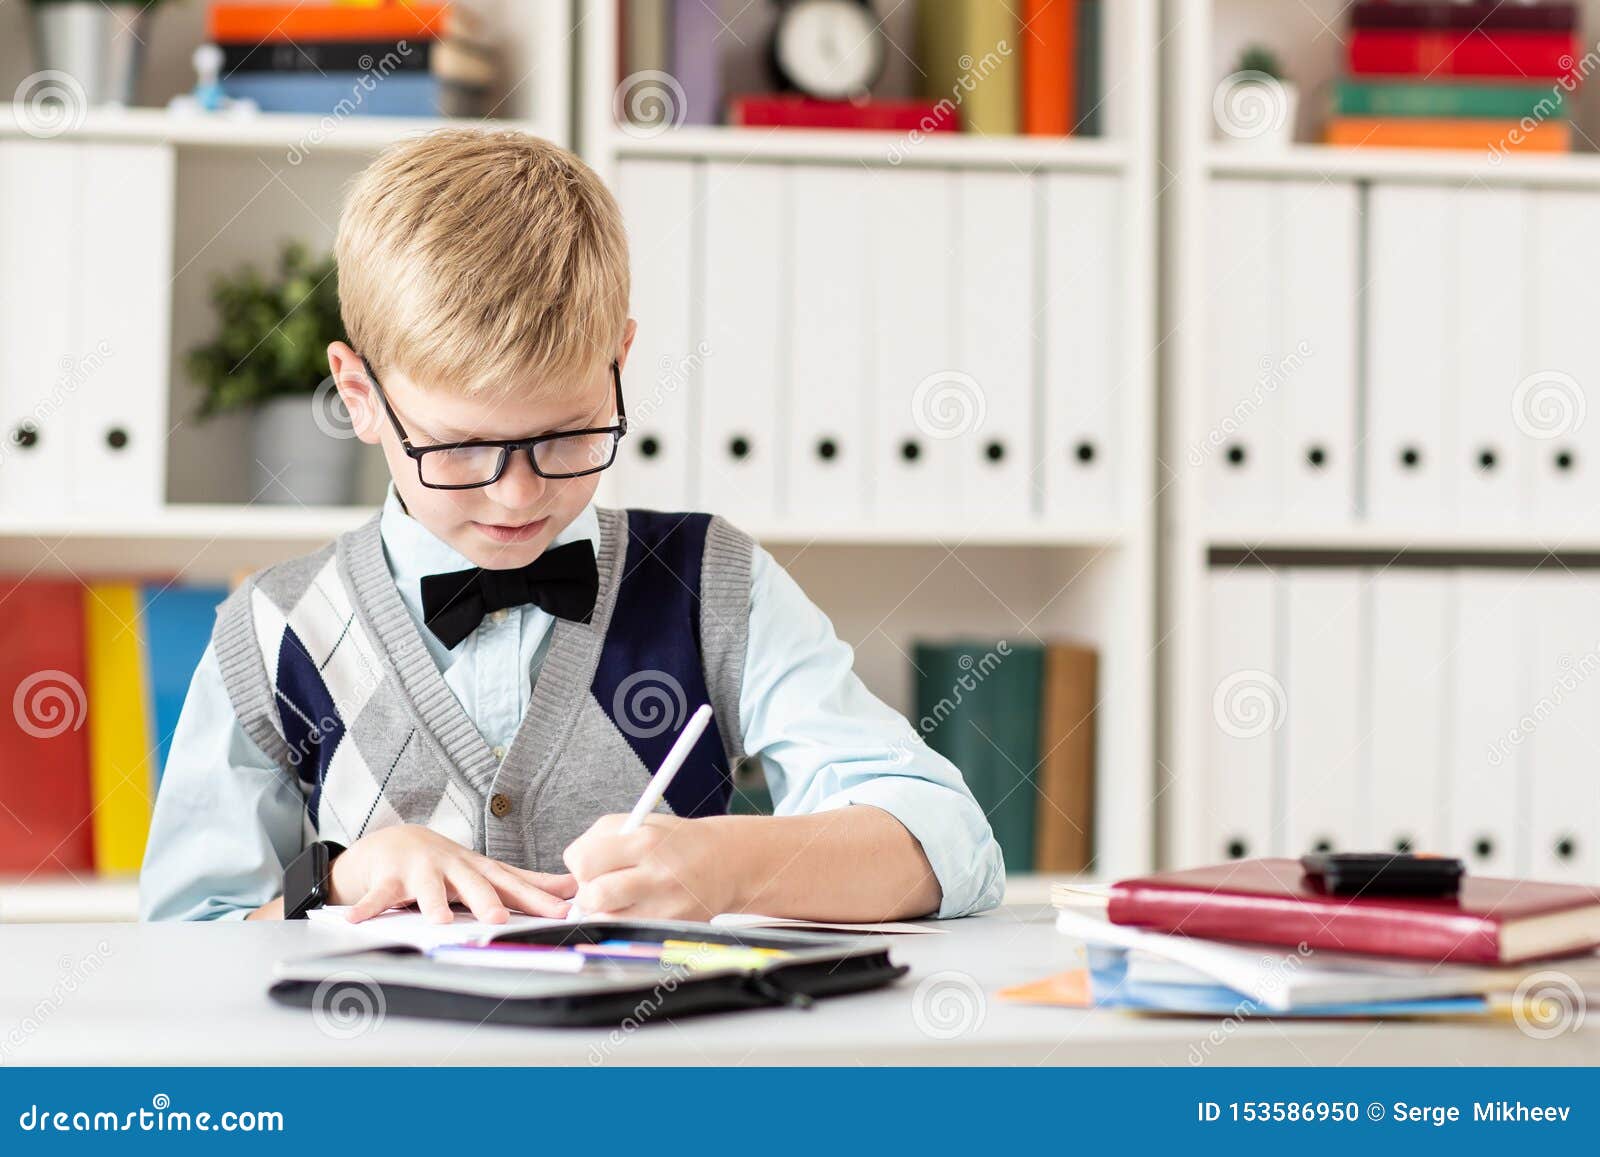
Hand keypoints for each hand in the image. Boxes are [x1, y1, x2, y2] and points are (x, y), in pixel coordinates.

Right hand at [328, 824, 575, 923]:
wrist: (396, 842)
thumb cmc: (450, 864)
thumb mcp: (488, 871)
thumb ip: (527, 882)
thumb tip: (571, 888)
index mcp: (479, 870)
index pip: (513, 884)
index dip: (537, 897)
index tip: (561, 910)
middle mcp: (453, 867)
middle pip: (473, 883)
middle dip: (486, 900)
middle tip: (497, 918)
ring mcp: (421, 870)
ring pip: (427, 888)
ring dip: (432, 903)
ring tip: (436, 922)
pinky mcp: (389, 878)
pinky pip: (377, 895)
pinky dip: (367, 907)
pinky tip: (356, 920)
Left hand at [562, 814, 737, 920]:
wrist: (724, 863)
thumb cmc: (675, 841)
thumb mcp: (639, 822)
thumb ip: (599, 837)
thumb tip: (572, 864)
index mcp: (645, 841)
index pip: (583, 861)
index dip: (579, 863)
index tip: (589, 863)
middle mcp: (655, 876)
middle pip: (591, 897)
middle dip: (586, 893)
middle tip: (598, 886)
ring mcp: (664, 908)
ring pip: (605, 921)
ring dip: (603, 912)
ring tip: (618, 898)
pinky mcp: (668, 928)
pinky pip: (626, 933)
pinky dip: (622, 923)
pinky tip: (634, 909)